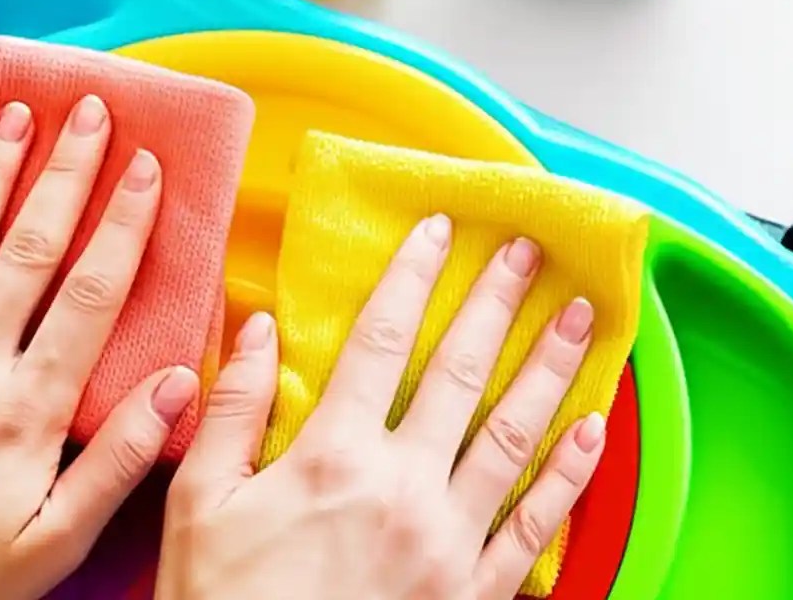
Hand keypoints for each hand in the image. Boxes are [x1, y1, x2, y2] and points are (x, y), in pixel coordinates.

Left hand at [0, 98, 195, 599]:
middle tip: (93, 112)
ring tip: (16, 114)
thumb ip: (120, 462)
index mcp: (26, 408)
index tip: (147, 170)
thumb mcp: (51, 543)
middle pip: (29, 248)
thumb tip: (176, 389)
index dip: (123, 224)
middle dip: (66, 171)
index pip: (89, 293)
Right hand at [156, 215, 605, 599]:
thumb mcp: (199, 506)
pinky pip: (536, 526)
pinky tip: (594, 431)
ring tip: (583, 316)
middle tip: (528, 250)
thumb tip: (258, 330)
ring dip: (552, 368)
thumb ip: (233, 412)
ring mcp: (449, 540)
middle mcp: (403, 486)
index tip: (439, 229)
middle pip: (461, 373)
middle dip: (497, 303)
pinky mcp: (476, 592)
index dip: (411, 277)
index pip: (381, 342)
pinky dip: (570, 476)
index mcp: (333, 456)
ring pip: (514, 436)